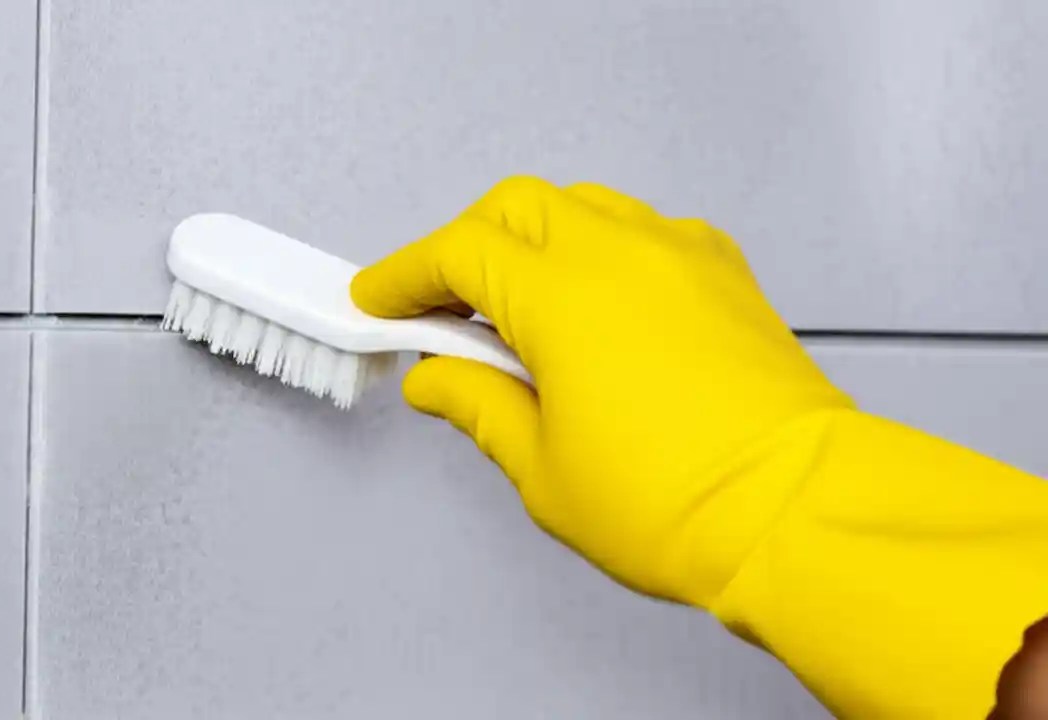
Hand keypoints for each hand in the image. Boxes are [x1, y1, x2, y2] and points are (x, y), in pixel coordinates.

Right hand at [351, 176, 851, 606]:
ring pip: (580, 206)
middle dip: (463, 243)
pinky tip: (593, 301)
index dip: (404, 275)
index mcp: (561, 297)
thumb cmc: (681, 505)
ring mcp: (678, 256)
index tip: (380, 300)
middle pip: (513, 207)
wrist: (794, 515)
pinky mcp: (722, 274)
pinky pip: (643, 229)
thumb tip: (439, 380)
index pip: (456, 252)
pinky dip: (600, 248)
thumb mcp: (543, 470)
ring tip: (514, 306)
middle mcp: (620, 254)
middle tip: (437, 304)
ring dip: (532, 239)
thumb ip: (479, 406)